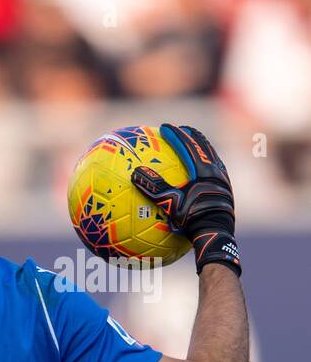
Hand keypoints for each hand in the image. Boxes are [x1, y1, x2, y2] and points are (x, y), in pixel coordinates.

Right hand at [131, 123, 239, 274]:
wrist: (216, 233)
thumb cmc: (192, 220)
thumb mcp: (170, 203)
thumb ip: (154, 187)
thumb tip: (135, 172)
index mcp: (204, 170)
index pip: (188, 146)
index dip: (176, 135)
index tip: (164, 127)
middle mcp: (216, 172)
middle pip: (204, 148)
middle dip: (193, 137)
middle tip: (184, 129)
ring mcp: (223, 182)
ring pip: (213, 159)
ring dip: (204, 150)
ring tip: (196, 145)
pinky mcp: (226, 193)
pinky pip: (216, 173)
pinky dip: (208, 168)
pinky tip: (202, 173)